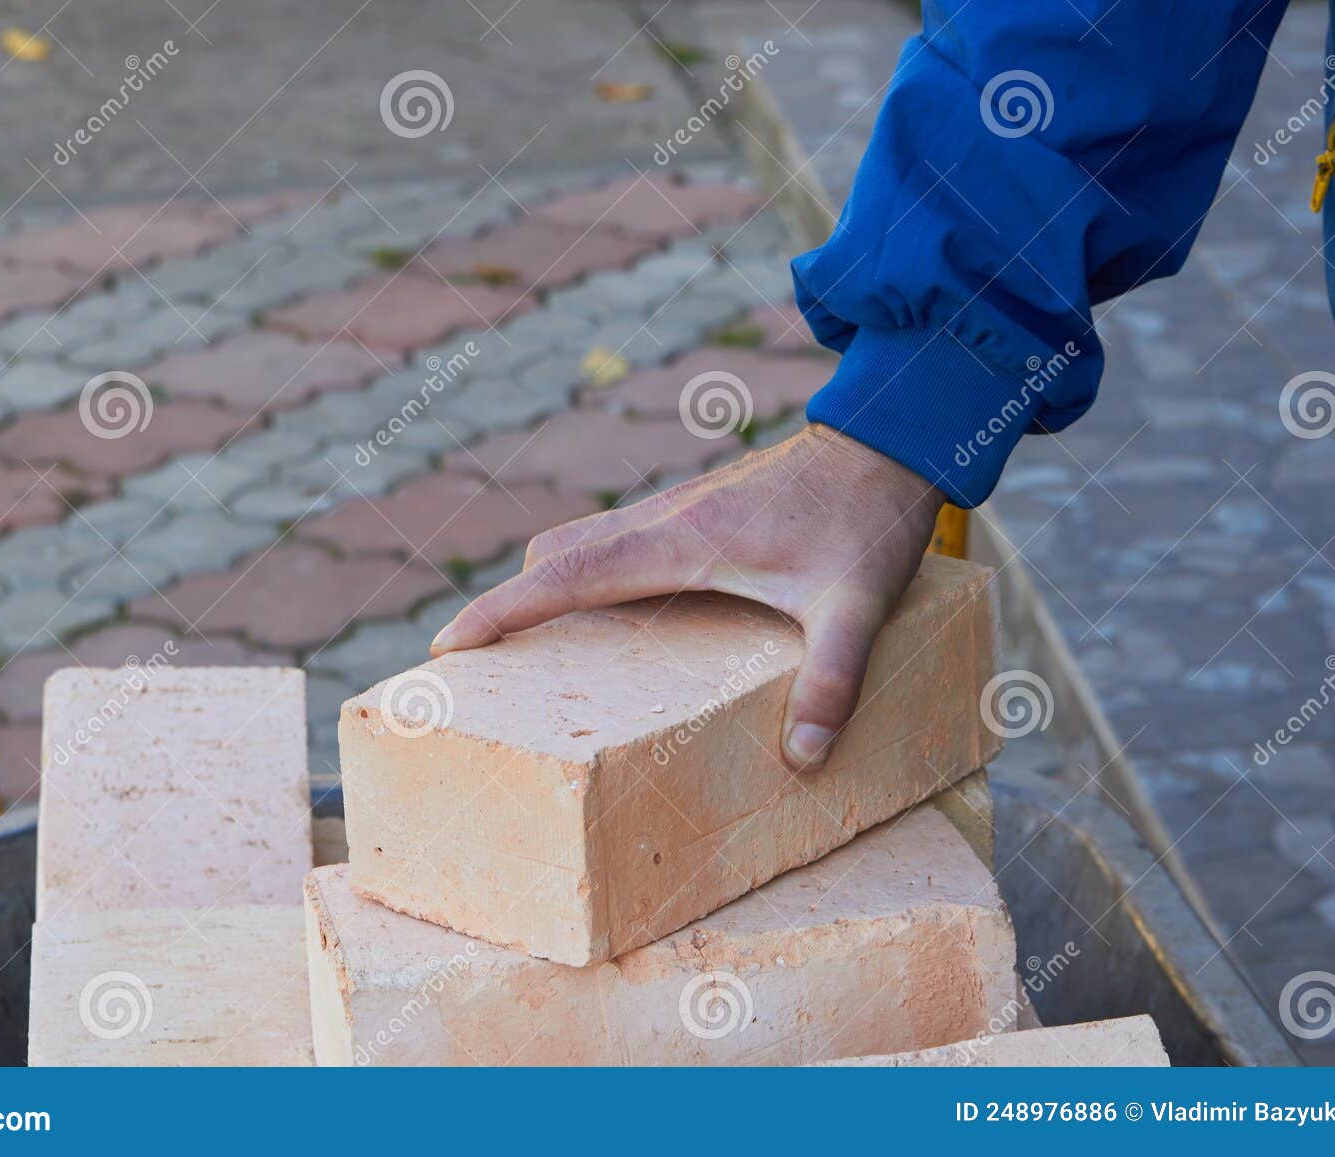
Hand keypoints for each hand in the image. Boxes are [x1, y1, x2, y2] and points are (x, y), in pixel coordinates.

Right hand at [430, 424, 944, 769]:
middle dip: (508, 605)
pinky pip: (612, 541)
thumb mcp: (857, 607)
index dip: (502, 610)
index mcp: (682, 541)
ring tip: (529, 646)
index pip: (567, 575)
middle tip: (475, 663)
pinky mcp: (692, 511)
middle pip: (556, 557)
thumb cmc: (867, 519)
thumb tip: (803, 757)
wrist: (885, 441)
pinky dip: (583, 573)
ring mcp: (675, 509)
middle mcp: (664, 519)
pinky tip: (608, 614)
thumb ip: (831, 681)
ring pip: (581, 543)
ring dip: (544, 586)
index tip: (449, 643)